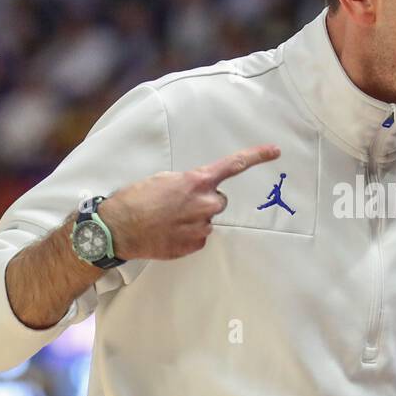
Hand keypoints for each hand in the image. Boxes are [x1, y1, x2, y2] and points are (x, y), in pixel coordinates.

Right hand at [101, 144, 280, 260]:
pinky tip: (169, 232)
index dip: (257, 156)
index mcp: (197, 181)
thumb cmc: (137, 199)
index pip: (234, 165)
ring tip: (169, 219)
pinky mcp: (196, 244)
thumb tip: (198, 190)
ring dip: (193, 219)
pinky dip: (188, 235)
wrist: (120, 228)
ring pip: (207, 219)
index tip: (275, 151)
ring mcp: (202, 225)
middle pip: (219, 200)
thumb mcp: (164, 180)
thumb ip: (189, 183)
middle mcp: (205, 202)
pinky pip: (199, 237)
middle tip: (180, 204)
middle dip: (204, 201)